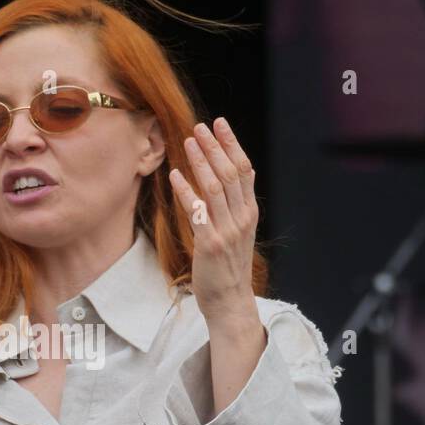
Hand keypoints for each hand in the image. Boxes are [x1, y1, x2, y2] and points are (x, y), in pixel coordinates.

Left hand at [169, 117, 259, 321]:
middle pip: (230, 174)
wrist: (230, 302)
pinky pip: (197, 212)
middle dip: (215, 147)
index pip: (244, 170)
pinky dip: (186, 191)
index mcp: (249, 213)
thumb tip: (227, 177)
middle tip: (200, 127)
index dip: (232, 144)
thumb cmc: (228, 267)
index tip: (219, 123)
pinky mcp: (210, 245)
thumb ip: (234, 207)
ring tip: (188, 143)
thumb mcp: (238, 232)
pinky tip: (175, 175)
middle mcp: (242, 219)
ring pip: (216, 188)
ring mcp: (228, 232)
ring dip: (201, 163)